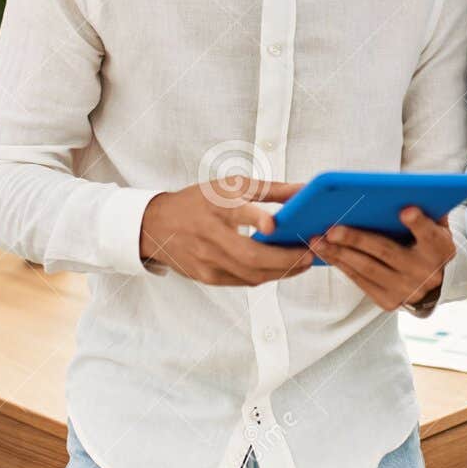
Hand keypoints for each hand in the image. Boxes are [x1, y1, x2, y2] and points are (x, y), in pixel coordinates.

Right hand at [139, 179, 313, 285]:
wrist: (156, 226)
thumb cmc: (198, 202)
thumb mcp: (229, 186)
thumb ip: (270, 189)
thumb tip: (304, 190)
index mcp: (215, 206)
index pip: (235, 212)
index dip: (255, 219)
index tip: (273, 225)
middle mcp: (209, 235)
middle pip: (250, 256)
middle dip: (285, 259)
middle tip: (309, 255)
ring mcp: (207, 260)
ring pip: (251, 274)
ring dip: (281, 272)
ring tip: (302, 263)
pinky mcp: (206, 277)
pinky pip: (244, 281)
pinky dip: (265, 276)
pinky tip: (280, 269)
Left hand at [310, 207, 454, 311]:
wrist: (432, 284)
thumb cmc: (427, 242)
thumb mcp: (435, 226)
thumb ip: (426, 210)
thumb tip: (403, 191)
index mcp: (440, 249)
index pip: (430, 234)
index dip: (418, 223)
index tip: (405, 210)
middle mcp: (426, 272)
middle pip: (387, 253)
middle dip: (358, 240)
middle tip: (333, 229)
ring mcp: (406, 290)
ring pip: (368, 269)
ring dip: (340, 254)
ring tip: (318, 240)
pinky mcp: (388, 301)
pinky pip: (360, 281)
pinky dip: (341, 265)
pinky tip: (325, 252)